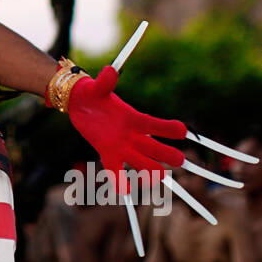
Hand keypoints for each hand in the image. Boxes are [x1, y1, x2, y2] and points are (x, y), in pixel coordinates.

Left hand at [67, 67, 185, 193]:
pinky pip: (115, 170)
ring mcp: (121, 146)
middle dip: (167, 153)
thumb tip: (109, 71)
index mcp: (133, 117)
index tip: (183, 131)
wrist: (78, 102)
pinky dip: (120, 180)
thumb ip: (104, 82)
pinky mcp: (107, 153)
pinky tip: (124, 190)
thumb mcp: (97, 87)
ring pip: (141, 161)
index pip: (154, 124)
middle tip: (180, 160)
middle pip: (153, 147)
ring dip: (150, 169)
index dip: (168, 128)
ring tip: (159, 178)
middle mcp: (131, 134)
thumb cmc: (92, 93)